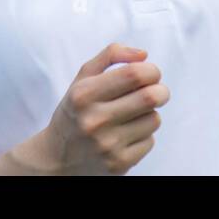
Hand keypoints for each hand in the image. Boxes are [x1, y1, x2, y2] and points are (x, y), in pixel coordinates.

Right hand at [30, 42, 169, 174]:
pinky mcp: (118, 164)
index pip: (134, 74)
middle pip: (150, 97)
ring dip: (150, 114)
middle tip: (157, 91)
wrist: (58, 158)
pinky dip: (144, 135)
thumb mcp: (83, 78)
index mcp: (84, 94)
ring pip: (154, 119)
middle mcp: (94, 120)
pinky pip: (150, 141)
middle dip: (161, 90)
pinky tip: (127, 135)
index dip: (151, 71)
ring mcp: (107, 145)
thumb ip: (110, 56)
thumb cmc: (76, 111)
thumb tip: (143, 54)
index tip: (150, 74)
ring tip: (133, 115)